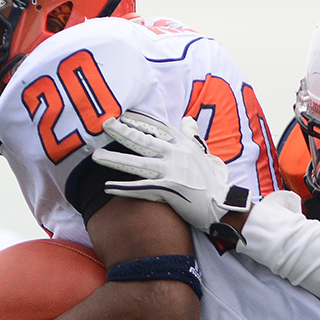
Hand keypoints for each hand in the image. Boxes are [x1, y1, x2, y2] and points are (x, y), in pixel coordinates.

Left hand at [94, 111, 252, 235]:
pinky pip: (141, 188)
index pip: (157, 128)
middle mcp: (176, 155)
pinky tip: (107, 187)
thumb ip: (193, 136)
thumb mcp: (206, 153)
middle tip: (103, 124)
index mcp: (183, 145)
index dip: (138, 120)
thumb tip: (187, 119)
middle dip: (122, 132)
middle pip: (143, 141)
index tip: (121, 113)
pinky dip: (124, 188)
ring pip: (138, 163)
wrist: (224, 206)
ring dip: (115, 160)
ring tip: (96, 157)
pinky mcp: (170, 189)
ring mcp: (172, 171)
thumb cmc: (215, 182)